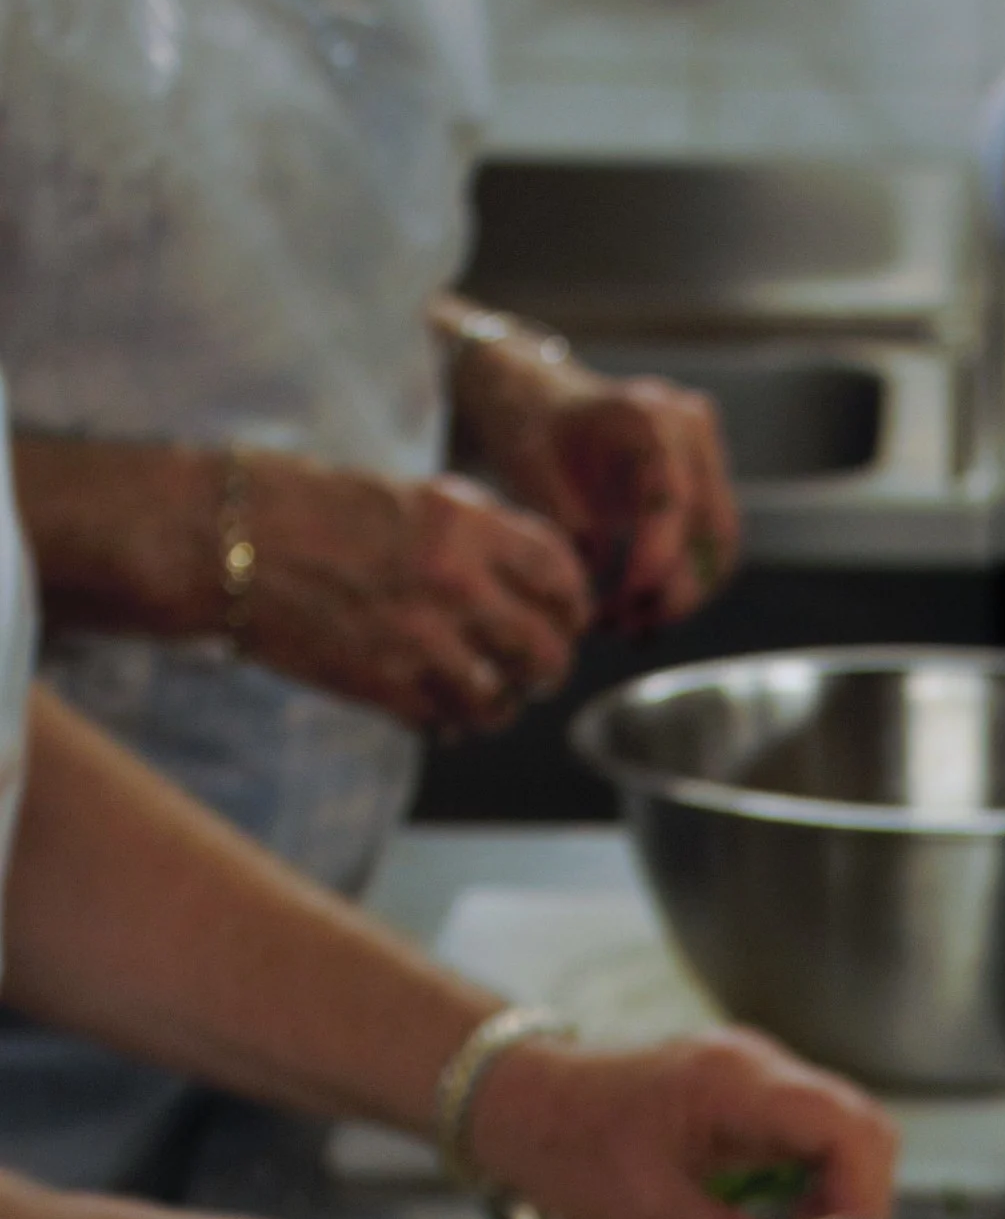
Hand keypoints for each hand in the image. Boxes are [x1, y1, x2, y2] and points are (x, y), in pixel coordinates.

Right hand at [239, 454, 591, 738]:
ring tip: (487, 693)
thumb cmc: (302, 504)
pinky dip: (454, 722)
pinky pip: (448, 722)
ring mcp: (419, 639)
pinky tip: (443, 709)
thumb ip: (472, 536)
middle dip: (548, 664)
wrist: (219, 536)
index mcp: (465, 523)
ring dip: (502, 702)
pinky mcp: (382, 685)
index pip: (562, 576)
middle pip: (549, 650)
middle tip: (533, 667)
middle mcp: (454, 582)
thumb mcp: (407, 496)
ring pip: (504, 700)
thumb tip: (523, 576)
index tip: (565, 615)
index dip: (572, 603)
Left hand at [455, 327, 741, 632]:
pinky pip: (711, 549)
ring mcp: (707, 455)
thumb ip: (567, 524)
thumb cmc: (531, 432)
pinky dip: (682, 585)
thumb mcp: (532, 473)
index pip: (674, 501)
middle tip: (626, 629)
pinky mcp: (709, 484)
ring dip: (682, 598)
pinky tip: (640, 609)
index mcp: (650, 416)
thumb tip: (598, 578)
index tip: (623, 603)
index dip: (656, 562)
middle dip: (673, 593)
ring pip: (720, 550)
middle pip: (711, 532)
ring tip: (630, 626)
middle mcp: (691, 430)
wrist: (543, 401)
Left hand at [466, 1024, 901, 1218]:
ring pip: (848, 1133)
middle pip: (864, 1127)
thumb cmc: (565, 1140)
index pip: (846, 1126)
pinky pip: (814, 1138)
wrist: (517, 1097)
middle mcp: (759, 1066)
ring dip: (841, 1196)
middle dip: (860, 1201)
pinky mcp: (751, 1098)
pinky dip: (817, 1186)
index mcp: (734, 1080)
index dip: (862, 1197)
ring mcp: (759, 1078)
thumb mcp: (646, 1210)